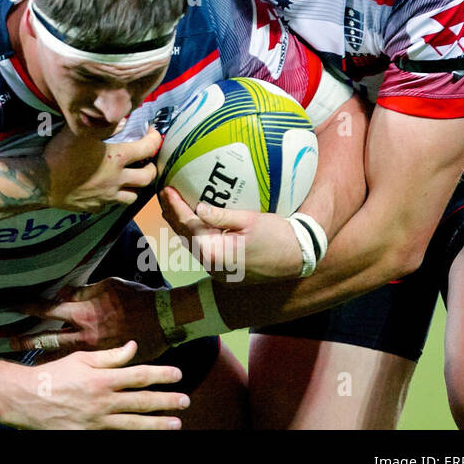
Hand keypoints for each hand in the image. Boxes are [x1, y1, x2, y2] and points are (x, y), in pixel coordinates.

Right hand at [4, 341, 186, 429]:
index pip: (139, 375)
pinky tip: (147, 434)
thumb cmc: (54, 376)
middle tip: (185, 400)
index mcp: (101, 379)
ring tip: (176, 424)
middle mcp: (103, 402)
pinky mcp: (90, 434)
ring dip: (157, 423)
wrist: (28, 400)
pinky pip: (117, 435)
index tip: (178, 374)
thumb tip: (133, 347)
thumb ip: (109, 356)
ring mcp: (98, 422)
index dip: (161, 374)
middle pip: (142, 401)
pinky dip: (133, 434)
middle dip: (166, 401)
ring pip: (134, 423)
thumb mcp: (81, 359)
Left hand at [13, 277, 166, 359]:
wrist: (164, 319)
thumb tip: (64, 291)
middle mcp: (85, 333)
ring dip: (43, 356)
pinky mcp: (106, 361)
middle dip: (28, 339)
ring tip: (27, 360)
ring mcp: (95, 350)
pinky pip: (81, 365)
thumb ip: (83, 291)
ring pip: (62, 355)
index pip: (50, 309)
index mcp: (85, 311)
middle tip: (10, 342)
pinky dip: (67, 366)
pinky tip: (56, 370)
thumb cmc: (137, 298)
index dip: (31, 307)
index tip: (16, 307)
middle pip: (49, 338)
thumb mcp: (108, 286)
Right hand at [44, 127, 160, 212]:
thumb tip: (123, 119)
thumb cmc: (60, 153)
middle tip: (146, 160)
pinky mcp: (95, 207)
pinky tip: (106, 190)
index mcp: (117, 158)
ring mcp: (107, 196)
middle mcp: (117, 179)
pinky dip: (112, 197)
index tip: (153, 134)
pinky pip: (110, 204)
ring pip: (133, 196)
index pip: (148, 148)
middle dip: (151, 167)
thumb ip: (104, 125)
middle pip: (148, 178)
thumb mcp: (81, 131)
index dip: (155, 139)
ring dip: (135, 187)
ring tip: (130, 178)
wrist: (41, 181)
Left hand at [159, 185, 303, 280]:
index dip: (174, 206)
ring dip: (183, 226)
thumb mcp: (250, 220)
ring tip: (174, 207)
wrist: (299, 258)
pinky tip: (195, 223)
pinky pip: (204, 251)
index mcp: (215, 252)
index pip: (187, 225)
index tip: (166, 189)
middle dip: (173, 215)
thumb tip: (198, 208)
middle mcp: (212, 266)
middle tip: (164, 194)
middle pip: (185, 237)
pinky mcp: (225, 274)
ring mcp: (218, 272)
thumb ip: (222, 215)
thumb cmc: (279, 236)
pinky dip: (196, 236)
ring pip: (193, 245)